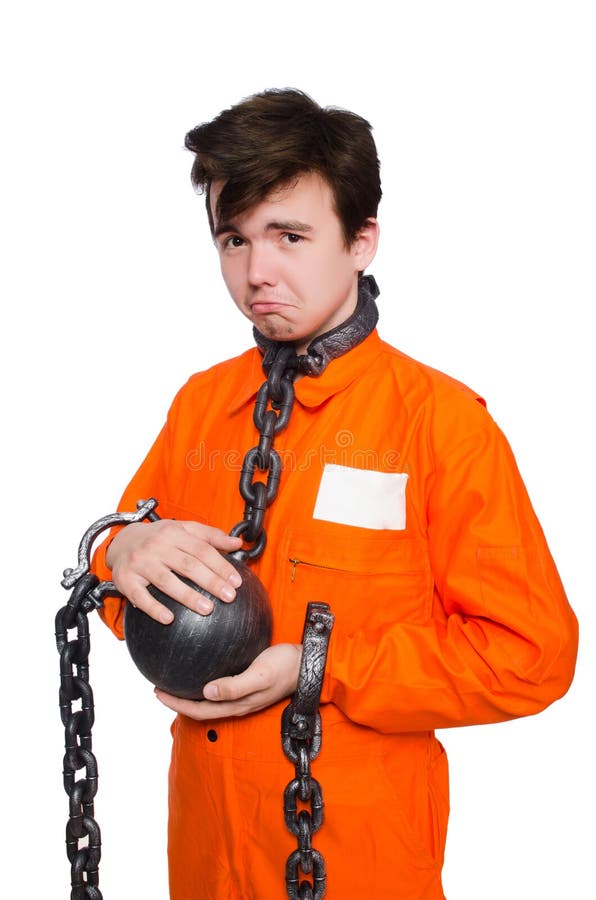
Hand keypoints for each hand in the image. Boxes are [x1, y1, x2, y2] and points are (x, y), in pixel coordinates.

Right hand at [106, 519, 243, 622]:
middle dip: (210, 581)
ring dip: (187, 596)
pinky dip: (154, 608)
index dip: (220, 565)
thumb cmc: (158, 538)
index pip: (201, 549)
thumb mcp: (183, 529)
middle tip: (229, 596)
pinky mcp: (126, 580)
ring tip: (207, 608)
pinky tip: (169, 618)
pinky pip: (140, 596)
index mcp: (174, 534)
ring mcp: (140, 563)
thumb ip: (210, 536)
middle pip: (187, 565)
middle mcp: (157, 547)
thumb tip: (236, 543)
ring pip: (166, 581)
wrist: (122, 541)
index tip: (236, 581)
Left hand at [154, 643, 302, 719]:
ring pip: (209, 699)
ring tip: (175, 680)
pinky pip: (220, 687)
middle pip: (200, 708)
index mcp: (237, 705)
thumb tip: (206, 692)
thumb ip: (234, 686)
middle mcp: (237, 703)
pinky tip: (203, 666)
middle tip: (159, 687)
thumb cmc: (285, 668)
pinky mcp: (247, 684)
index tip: (157, 692)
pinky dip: (206, 683)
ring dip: (190, 693)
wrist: (308, 664)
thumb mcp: (259, 675)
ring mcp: (243, 695)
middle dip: (178, 701)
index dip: (176, 705)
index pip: (199, 710)